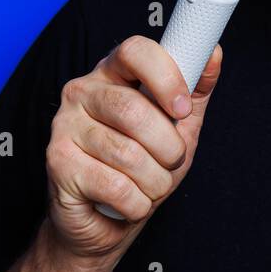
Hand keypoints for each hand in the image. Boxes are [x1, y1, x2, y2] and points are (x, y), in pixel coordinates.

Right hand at [44, 37, 221, 257]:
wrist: (105, 220)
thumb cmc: (142, 166)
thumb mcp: (177, 125)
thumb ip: (195, 91)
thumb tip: (213, 55)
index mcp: (112, 73)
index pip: (135, 51)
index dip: (166, 77)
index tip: (183, 108)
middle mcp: (81, 92)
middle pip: (132, 109)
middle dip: (168, 146)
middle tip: (172, 160)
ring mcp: (64, 126)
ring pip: (126, 153)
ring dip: (155, 181)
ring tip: (151, 186)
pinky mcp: (57, 163)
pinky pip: (114, 185)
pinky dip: (136, 203)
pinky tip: (130, 202)